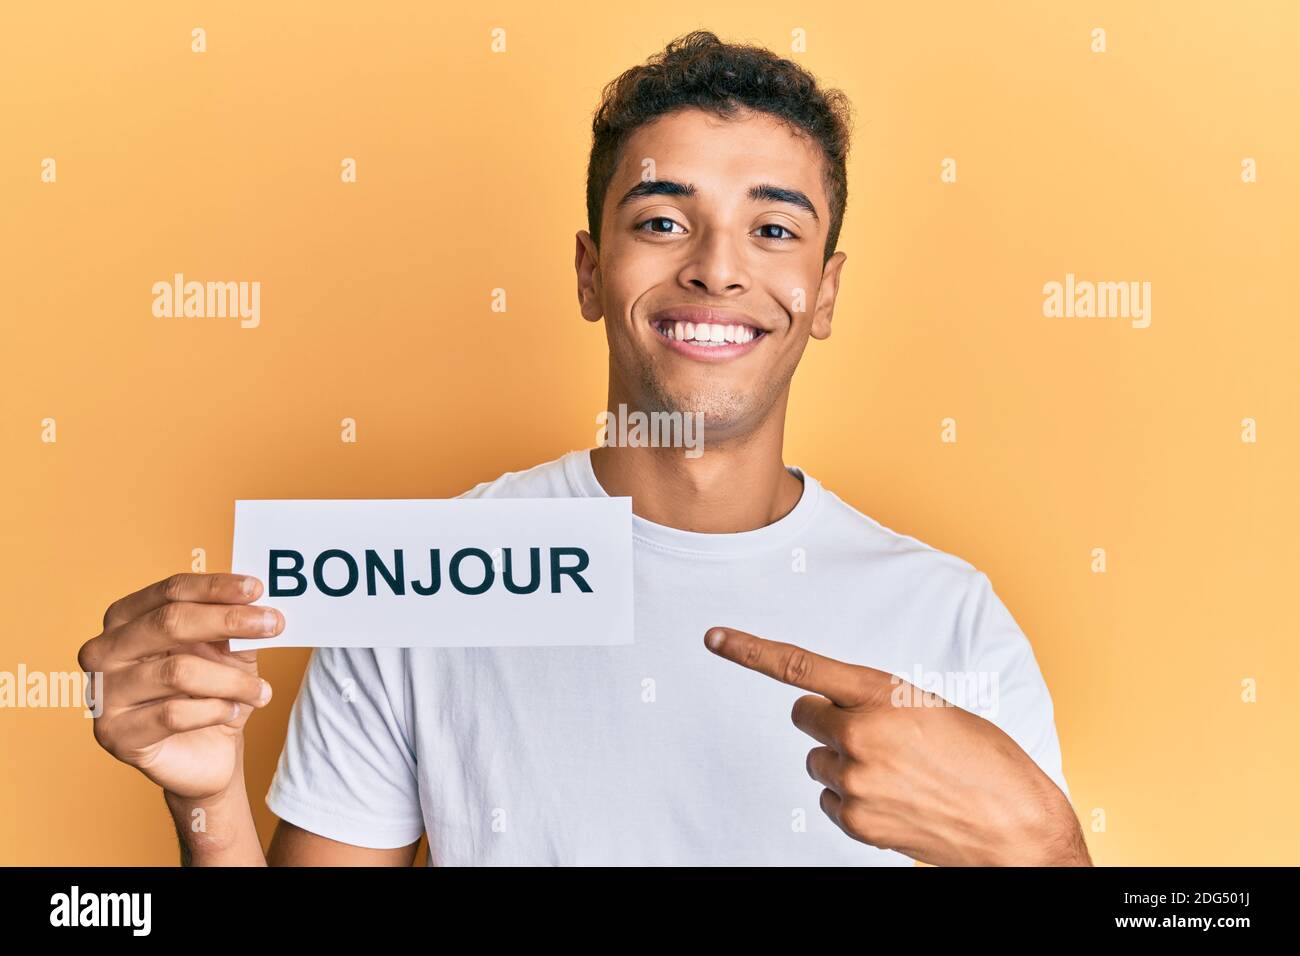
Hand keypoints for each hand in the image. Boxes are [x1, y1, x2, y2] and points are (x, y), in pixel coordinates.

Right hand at [78, 573, 282, 800]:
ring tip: (261, 691)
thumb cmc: (210, 692)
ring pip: (177, 672)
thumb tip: (257, 602)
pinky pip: (174, 714)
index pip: (169, 591)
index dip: (215, 588)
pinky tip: (235, 713)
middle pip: (168, 622)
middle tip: (273, 625)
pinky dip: (215, 710)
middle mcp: (104, 651)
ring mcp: (103, 693)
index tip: (257, 589)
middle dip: (228, 621)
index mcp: (124, 619)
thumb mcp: (227, 651)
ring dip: (232, 680)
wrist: (205, 754)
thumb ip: (234, 626)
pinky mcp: (116, 734)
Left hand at [704, 626, 1089, 865]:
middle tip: (872, 733)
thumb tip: (832, 714)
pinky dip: (853, 798)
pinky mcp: (857, 820)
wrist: (1016, 825)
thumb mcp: (931, 709)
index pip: (801, 666)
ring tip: (898, 773)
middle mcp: (861, 733)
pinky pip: (829, 799)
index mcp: (883, 694)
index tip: (714, 637)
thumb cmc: (985, 761)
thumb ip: (877, 703)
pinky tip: (894, 800)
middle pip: (804, 716)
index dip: (750, 650)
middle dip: (827, 720)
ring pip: (817, 761)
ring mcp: (856, 780)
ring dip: (845, 762)